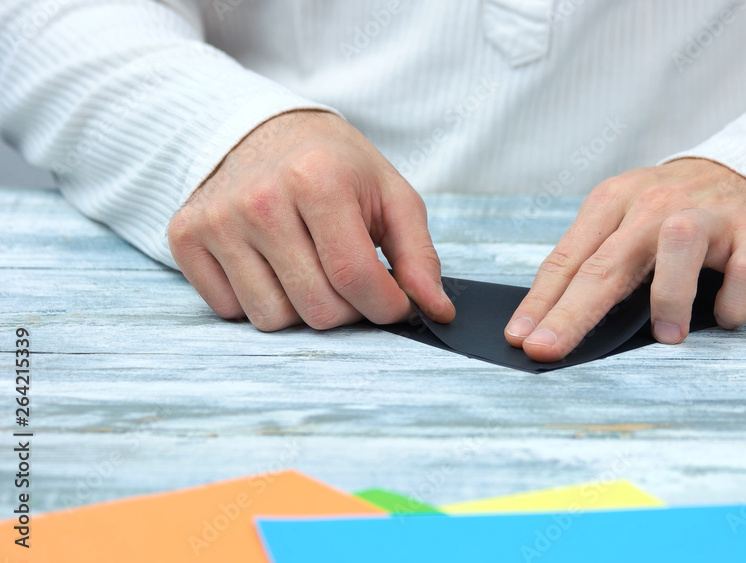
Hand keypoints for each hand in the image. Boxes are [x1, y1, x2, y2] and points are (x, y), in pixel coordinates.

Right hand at [167, 110, 454, 330]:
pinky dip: (257, 299)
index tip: (395, 302)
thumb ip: (419, 256)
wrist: (265, 132)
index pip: (356, 279)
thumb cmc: (336, 167)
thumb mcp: (391, 196)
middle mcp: (260, 200)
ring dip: (301, 308)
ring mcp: (217, 220)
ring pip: (271, 318)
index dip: (386, 306)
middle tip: (351, 280)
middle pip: (316, 310)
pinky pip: (229, 310)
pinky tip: (269, 264)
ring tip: (310, 269)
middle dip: (347, 309)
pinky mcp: (186, 237)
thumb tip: (437, 311)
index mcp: (318, 181)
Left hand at [504, 158, 745, 361]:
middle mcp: (656, 203)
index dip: (542, 301)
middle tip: (548, 348)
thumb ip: (597, 260)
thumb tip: (550, 321)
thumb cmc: (679, 211)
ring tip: (667, 336)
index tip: (520, 337)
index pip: (569, 258)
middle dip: (572, 312)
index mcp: (616, 201)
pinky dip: (734, 302)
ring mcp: (709, 214)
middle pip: (608, 262)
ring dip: (669, 297)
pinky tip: (727, 317)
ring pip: (679, 246)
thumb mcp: (628, 220)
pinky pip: (743, 271)